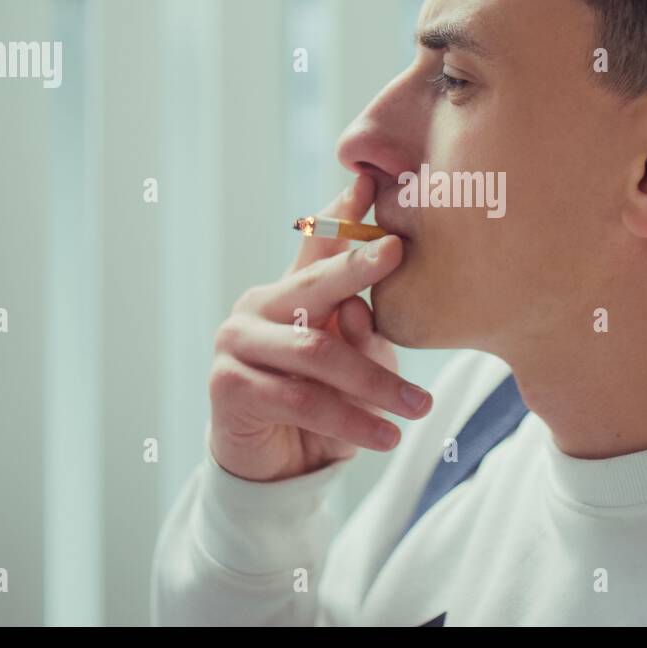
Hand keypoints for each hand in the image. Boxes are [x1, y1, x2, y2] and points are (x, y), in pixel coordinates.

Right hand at [207, 174, 429, 480]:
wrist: (276, 466)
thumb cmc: (324, 403)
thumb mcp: (354, 361)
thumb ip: (360, 333)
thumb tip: (362, 310)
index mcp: (290, 289)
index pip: (318, 243)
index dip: (341, 212)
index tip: (368, 181)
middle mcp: (258, 304)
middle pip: (314, 283)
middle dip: (359, 266)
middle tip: (397, 250)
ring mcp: (235, 341)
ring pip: (316, 353)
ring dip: (375, 382)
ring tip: (420, 406)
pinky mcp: (227, 385)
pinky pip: (300, 399)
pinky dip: (349, 421)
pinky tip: (385, 437)